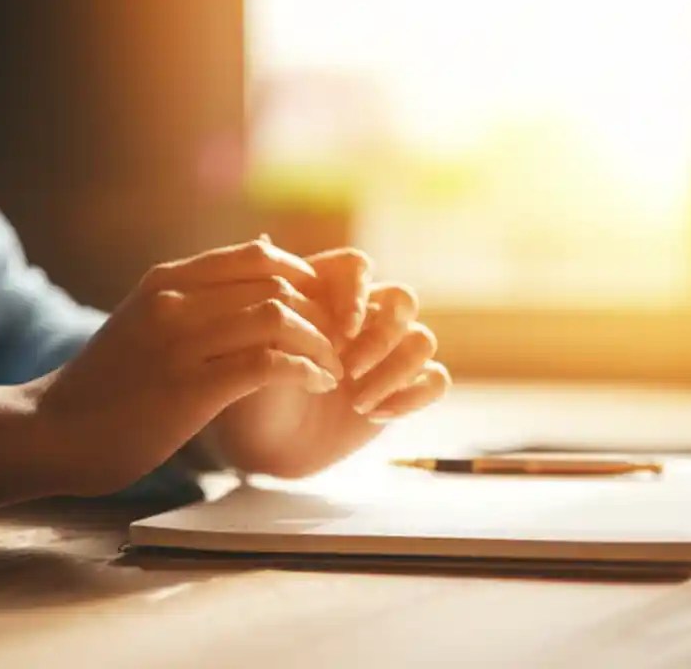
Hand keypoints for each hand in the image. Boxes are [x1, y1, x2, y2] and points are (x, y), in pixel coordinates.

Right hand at [26, 240, 345, 495]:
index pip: (259, 256)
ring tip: (333, 367)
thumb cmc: (108, 383)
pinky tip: (317, 384)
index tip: (324, 310)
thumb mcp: (148, 317)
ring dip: (320, 343)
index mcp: (167, 280)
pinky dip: (305, 370)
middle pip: (277, 284)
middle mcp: (175, 301)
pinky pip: (268, 364)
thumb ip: (200, 289)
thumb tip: (264, 246)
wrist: (53, 432)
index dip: (305, 279)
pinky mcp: (191, 388)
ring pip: (279, 318)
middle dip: (322, 314)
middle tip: (339, 343)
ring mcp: (181, 343)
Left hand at [205, 248, 450, 477]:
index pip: (358, 265)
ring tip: (356, 401)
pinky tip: (374, 413)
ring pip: (423, 339)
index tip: (342, 327)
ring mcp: (388, 355)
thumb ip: (269, 303)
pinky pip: (437, 378)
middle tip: (349, 368)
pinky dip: (413, 395)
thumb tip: (264, 240)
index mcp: (327, 298)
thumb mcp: (253, 352)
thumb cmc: (253, 397)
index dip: (358, 290)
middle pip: (402, 299)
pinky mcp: (405, 389)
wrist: (266, 451)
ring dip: (395, 370)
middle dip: (381, 335)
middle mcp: (363, 319)